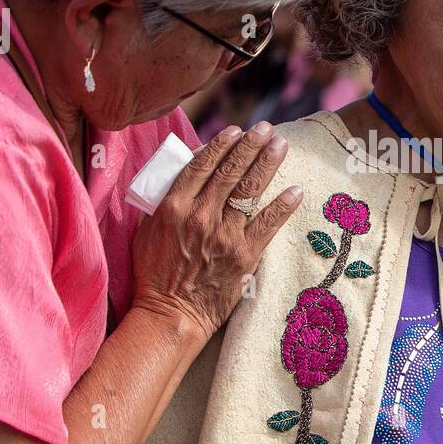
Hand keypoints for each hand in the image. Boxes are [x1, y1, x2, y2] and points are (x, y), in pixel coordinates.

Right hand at [131, 122, 302, 337]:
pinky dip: (283, 205)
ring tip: (280, 145)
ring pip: (250, 191)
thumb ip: (163, 204)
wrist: (171, 315)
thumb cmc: (155, 275)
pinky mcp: (244, 255)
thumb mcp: (146, 232)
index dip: (220, 145)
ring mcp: (224, 235)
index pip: (201, 166)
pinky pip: (268, 224)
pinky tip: (296, 189)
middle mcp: (200, 216)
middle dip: (249, 145)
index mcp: (173, 208)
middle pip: (229, 172)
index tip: (235, 130)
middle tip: (265, 128)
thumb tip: (182, 177)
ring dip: (267, 164)